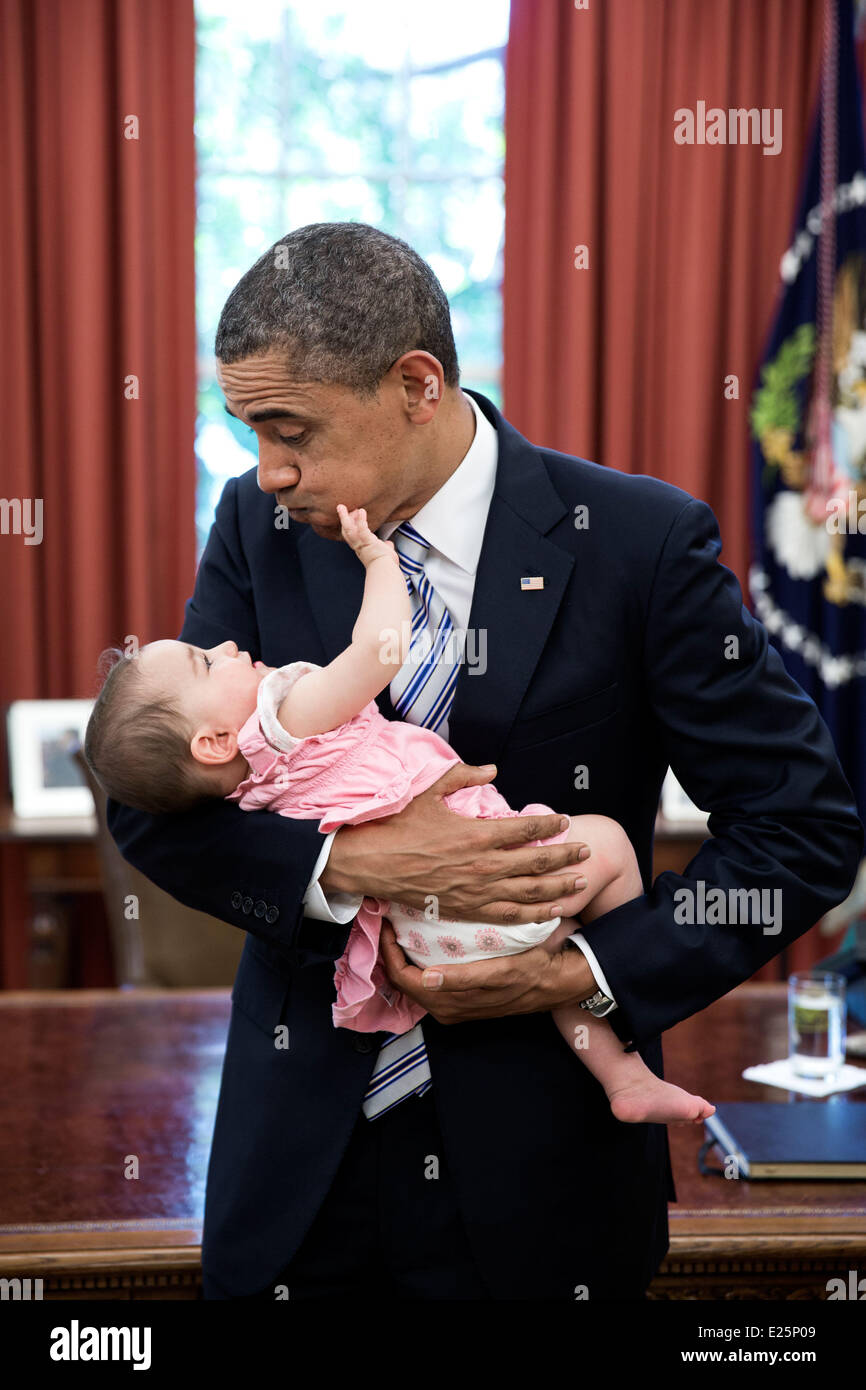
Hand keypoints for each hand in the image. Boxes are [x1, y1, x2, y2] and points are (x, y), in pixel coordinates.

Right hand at [320, 761, 591, 924]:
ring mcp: (477, 891)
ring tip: (579, 883)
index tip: (564, 821)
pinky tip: (551, 912)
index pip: (526, 830)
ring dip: (558, 888)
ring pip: (529, 893)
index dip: (550, 826)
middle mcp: (483, 865)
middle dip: (565, 857)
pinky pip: (509, 915)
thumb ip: (464, 776)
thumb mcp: (431, 791)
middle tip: (585, 852)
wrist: (372, 862)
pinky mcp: (467, 909)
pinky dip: (534, 915)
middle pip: (537, 863)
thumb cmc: (400, 825)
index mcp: (477, 834)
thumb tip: (492, 769)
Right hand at [336, 503, 398, 568]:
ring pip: (348, 529)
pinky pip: (362, 529)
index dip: (349, 525)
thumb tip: (389, 544)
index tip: (352, 515)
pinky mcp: (368, 542)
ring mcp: (361, 544)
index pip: (351, 535)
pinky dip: (361, 520)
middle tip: (341, 507)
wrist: (386, 572)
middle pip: (346, 531)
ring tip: (341, 506)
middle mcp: (358, 546)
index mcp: (361, 548)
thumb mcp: (384, 552)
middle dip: (343, 519)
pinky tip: (362, 511)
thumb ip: (385, 546)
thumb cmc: (386, 565)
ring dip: (344, 517)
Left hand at [378, 919, 595, 1023]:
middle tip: (389, 921)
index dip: (388, 952)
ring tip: (401, 926)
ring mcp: (450, 1003)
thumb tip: (427, 979)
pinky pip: (426, 980)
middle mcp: (444, 1008)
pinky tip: (420, 940)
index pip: (402, 978)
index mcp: (449, 1004)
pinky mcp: (458, 997)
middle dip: (391, 952)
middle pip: (402, 979)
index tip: (386, 924)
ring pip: (412, 980)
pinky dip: (417, 961)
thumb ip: (463, 979)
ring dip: (403, 956)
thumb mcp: (500, 973)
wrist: (553, 983)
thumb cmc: (529, 973)